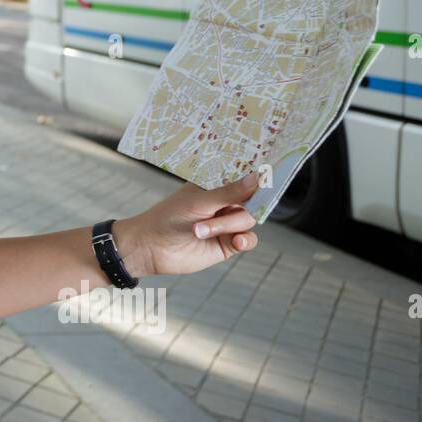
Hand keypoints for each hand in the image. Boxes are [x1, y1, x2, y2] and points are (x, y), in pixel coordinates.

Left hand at [113, 172, 260, 277]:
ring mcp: (226, 224)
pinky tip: (236, 241)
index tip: (271, 173)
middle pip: (250, 201)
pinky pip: (248, 240)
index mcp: (215, 186)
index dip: (257, 177)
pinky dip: (246, 240)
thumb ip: (230, 193)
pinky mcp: (227, 244)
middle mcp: (223, 203)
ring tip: (200, 231)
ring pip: (247, 221)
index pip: (242, 178)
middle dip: (237, 207)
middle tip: (220, 211)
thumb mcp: (199, 202)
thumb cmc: (168, 217)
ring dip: (229, 226)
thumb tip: (258, 177)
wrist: (150, 248)